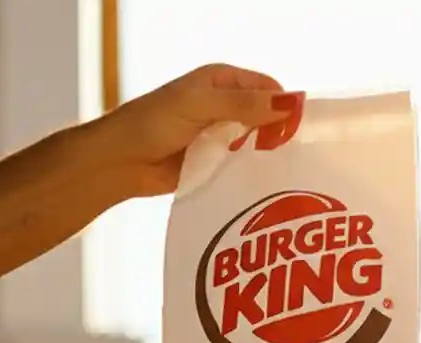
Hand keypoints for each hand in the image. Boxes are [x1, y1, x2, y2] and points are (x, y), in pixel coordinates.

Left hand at [92, 64, 291, 196]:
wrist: (119, 161)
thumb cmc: (152, 123)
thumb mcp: (199, 105)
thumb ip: (243, 104)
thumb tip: (288, 104)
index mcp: (222, 81)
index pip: (267, 88)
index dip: (284, 104)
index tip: (301, 129)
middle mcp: (224, 106)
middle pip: (265, 116)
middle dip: (278, 132)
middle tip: (296, 156)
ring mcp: (219, 135)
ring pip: (255, 143)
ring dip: (265, 154)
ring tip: (283, 173)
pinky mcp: (214, 162)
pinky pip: (241, 165)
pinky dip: (250, 172)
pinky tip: (262, 184)